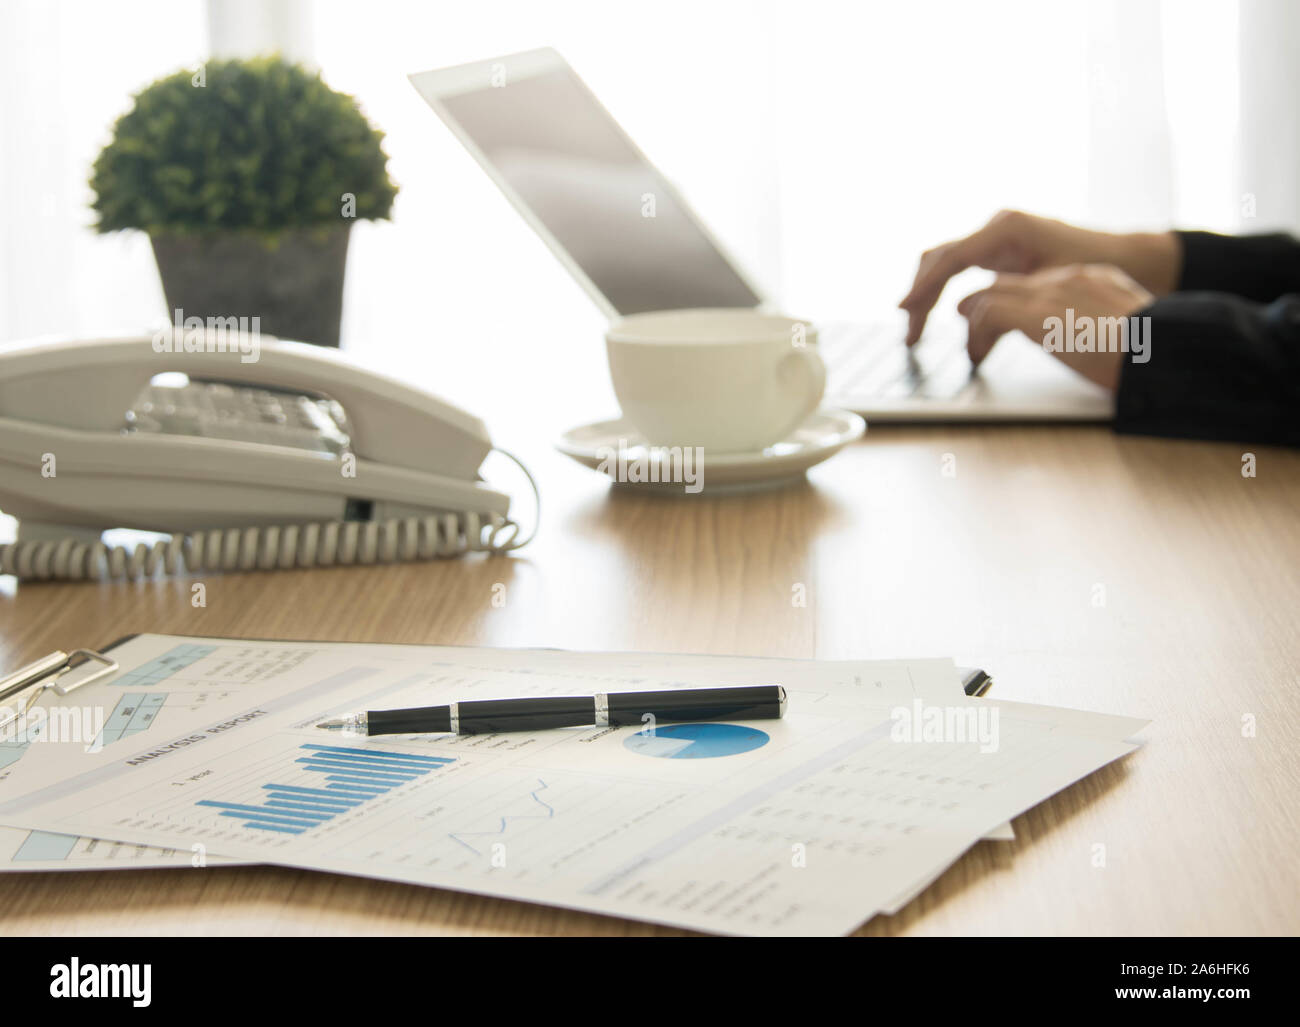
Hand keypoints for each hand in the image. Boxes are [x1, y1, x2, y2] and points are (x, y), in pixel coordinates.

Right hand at [898, 209, 1178, 344]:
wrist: (1135, 263)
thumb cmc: (1101, 274)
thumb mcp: (1051, 288)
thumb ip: (1004, 301)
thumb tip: (964, 315)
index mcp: (1007, 229)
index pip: (950, 259)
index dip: (924, 289)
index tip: (905, 312)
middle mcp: (999, 228)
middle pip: (941, 260)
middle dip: (921, 296)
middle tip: (911, 334)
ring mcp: (1001, 239)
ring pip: (949, 266)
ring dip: (932, 298)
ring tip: (920, 332)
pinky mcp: (1006, 253)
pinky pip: (965, 271)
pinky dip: (951, 295)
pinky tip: (951, 320)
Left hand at [957, 264, 1153, 390]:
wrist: (1162, 349)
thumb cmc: (1152, 351)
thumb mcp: (1127, 329)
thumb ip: (1099, 325)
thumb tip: (1086, 345)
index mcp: (1091, 278)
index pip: (1036, 282)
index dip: (1012, 303)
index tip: (1003, 328)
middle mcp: (1068, 278)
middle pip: (1006, 283)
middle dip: (983, 309)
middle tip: (975, 338)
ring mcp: (1051, 294)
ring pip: (990, 295)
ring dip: (974, 326)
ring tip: (973, 353)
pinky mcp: (1038, 315)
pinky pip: (989, 313)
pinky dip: (976, 335)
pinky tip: (977, 357)